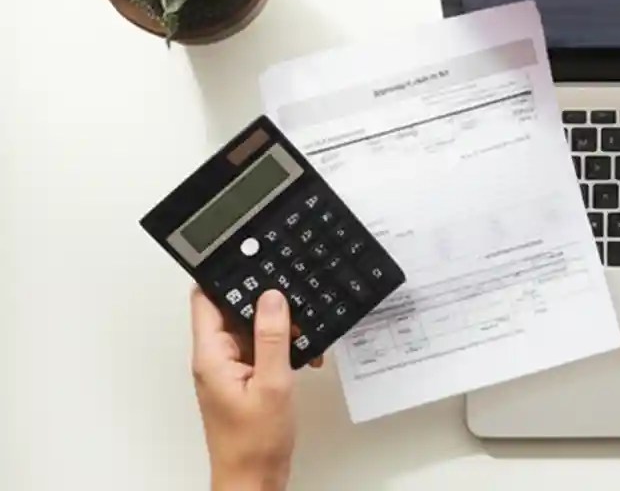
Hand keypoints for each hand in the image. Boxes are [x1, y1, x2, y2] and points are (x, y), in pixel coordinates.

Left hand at [190, 286, 313, 490]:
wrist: (254, 479)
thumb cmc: (254, 443)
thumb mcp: (273, 384)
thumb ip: (273, 337)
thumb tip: (271, 298)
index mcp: (211, 356)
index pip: (205, 300)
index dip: (225, 277)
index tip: (250, 262)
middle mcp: (215, 359)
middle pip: (232, 311)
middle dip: (264, 304)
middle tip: (291, 304)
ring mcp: (229, 370)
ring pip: (251, 330)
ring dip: (278, 329)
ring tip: (301, 337)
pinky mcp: (244, 380)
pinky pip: (261, 350)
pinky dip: (282, 349)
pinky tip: (302, 356)